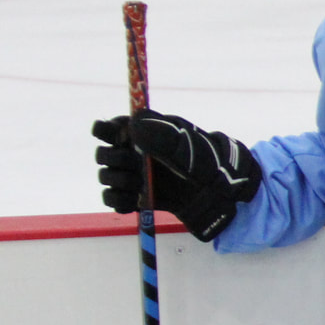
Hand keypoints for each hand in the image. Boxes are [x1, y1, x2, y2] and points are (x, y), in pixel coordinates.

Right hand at [91, 110, 261, 242]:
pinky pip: (113, 200)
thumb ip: (160, 133)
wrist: (220, 194)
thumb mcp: (186, 143)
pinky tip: (133, 200)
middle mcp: (136, 154)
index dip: (105, 129)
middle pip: (103, 154)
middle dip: (112, 158)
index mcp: (144, 134)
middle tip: (132, 162)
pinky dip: (118, 200)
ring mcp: (135, 177)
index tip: (110, 134)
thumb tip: (131, 124)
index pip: (112, 127)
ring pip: (106, 177)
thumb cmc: (206, 161)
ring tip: (138, 184)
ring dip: (116, 180)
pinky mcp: (137, 199)